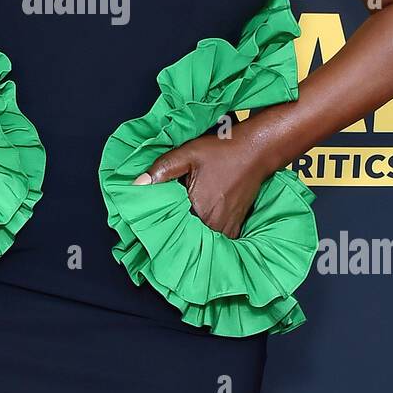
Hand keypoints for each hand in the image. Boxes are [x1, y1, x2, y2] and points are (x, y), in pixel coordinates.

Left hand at [132, 119, 274, 239]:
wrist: (255, 151)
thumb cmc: (222, 151)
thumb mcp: (187, 154)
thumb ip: (161, 170)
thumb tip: (137, 185)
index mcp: (198, 209)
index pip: (170, 229)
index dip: (157, 228)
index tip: (144, 230)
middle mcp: (213, 223)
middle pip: (185, 238)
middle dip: (172, 233)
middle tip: (157, 231)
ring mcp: (226, 228)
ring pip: (201, 241)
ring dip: (189, 237)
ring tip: (176, 231)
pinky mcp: (235, 227)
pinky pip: (216, 240)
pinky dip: (205, 237)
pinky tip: (196, 228)